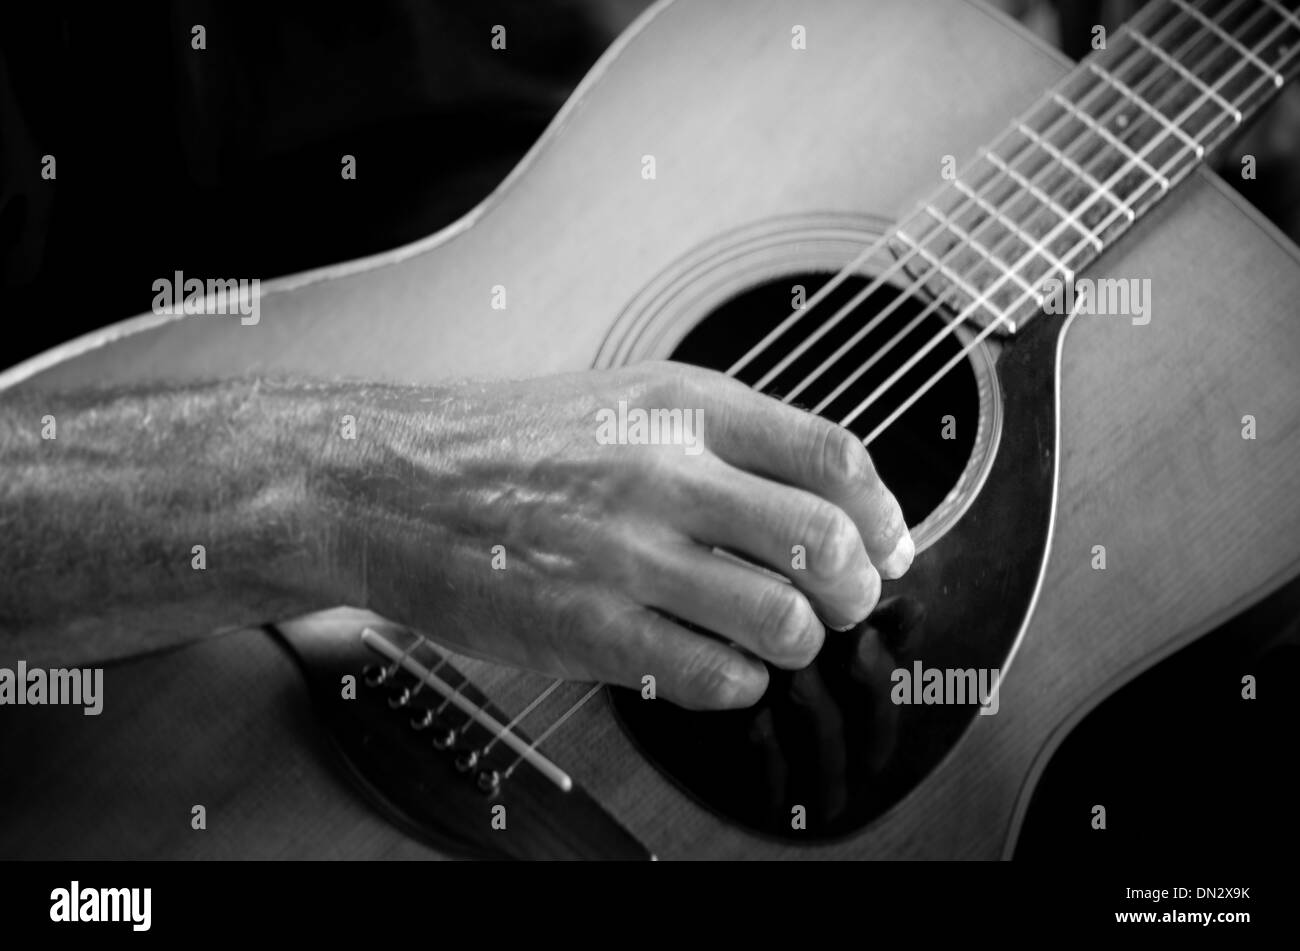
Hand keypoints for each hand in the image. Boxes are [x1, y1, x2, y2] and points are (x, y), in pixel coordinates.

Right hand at [307, 362, 912, 708]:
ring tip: (775, 639)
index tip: (889, 546)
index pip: (833, 457)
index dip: (884, 514)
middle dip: (857, 588)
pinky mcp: (589, 627)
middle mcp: (664, 472)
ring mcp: (626, 552)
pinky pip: (714, 675)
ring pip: (782, 618)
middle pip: (826, 542)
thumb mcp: (623, 399)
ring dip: (800, 641)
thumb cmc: (505, 446)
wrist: (388, 483)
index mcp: (682, 405)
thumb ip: (721, 439)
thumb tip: (821, 497)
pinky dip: (737, 682)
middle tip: (843, 603)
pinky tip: (714, 665)